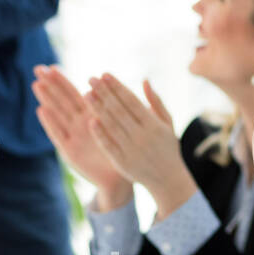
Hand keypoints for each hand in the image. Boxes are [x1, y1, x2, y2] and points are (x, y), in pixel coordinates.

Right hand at [32, 65, 130, 208]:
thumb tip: (138, 80)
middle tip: (37, 69)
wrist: (120, 179)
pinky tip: (42, 110)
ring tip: (37, 84)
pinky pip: (59, 135)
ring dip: (47, 99)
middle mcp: (79, 125)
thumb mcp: (127, 124)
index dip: (62, 81)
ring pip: (58, 114)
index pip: (73, 94)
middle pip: (62, 101)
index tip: (52, 66)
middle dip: (50, 85)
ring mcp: (73, 137)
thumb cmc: (125, 151)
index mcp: (91, 115)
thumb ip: (126, 103)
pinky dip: (51, 123)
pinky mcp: (70, 152)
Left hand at [84, 74, 196, 219]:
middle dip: (104, 93)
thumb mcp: (168, 124)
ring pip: (112, 126)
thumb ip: (156, 102)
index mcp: (153, 124)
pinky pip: (109, 145)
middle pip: (119, 110)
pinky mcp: (122, 162)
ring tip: (86, 94)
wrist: (167, 180)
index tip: (104, 74)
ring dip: (98, 109)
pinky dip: (100, 133)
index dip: (117, 87)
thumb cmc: (167, 148)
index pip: (131, 101)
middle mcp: (142, 136)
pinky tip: (90, 120)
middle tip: (90, 78)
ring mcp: (131, 150)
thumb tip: (144, 80)